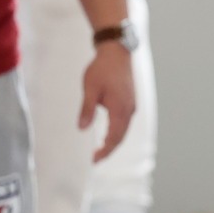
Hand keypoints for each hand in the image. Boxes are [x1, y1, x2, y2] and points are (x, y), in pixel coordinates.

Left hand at [78, 44, 136, 160]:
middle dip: (109, 149)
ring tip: (101, 149)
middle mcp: (129, 110)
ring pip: (123, 130)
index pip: (114, 137)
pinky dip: (117, 131)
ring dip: (113, 141)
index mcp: (120, 109)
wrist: (116, 52)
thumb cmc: (102, 69)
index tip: (94, 160)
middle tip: (96, 159)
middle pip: (120, 137)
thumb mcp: (90, 89)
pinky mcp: (129, 101)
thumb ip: (87, 110)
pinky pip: (124, 122)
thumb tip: (82, 128)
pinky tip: (108, 133)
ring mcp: (131, 105)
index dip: (104, 151)